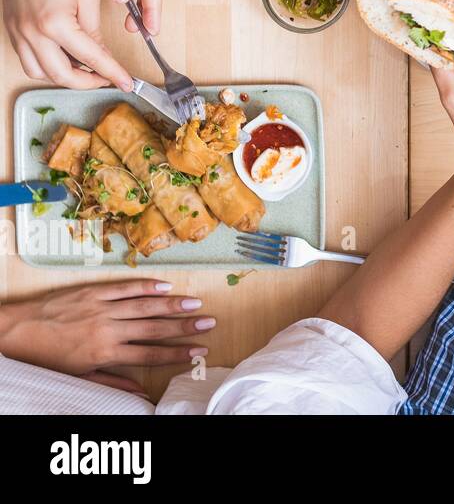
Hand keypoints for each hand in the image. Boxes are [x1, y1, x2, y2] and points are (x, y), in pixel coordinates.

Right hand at [0, 0, 131, 90]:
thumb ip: (94, 27)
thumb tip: (101, 52)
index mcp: (56, 24)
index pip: (92, 59)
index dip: (113, 74)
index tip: (127, 83)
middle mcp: (32, 33)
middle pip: (61, 76)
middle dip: (88, 83)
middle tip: (108, 79)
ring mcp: (18, 32)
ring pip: (40, 72)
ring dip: (64, 77)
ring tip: (88, 69)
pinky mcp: (12, 28)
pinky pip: (28, 58)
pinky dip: (47, 65)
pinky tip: (65, 57)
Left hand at [0, 279, 212, 386]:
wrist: (14, 331)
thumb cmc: (45, 357)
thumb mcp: (77, 377)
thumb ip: (111, 382)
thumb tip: (139, 392)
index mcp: (105, 353)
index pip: (150, 354)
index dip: (177, 353)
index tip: (199, 351)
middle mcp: (108, 329)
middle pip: (154, 328)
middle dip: (184, 327)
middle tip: (209, 323)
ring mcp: (101, 308)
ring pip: (145, 306)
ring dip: (173, 305)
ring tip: (196, 304)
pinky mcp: (93, 292)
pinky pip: (124, 288)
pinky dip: (146, 286)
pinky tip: (165, 286)